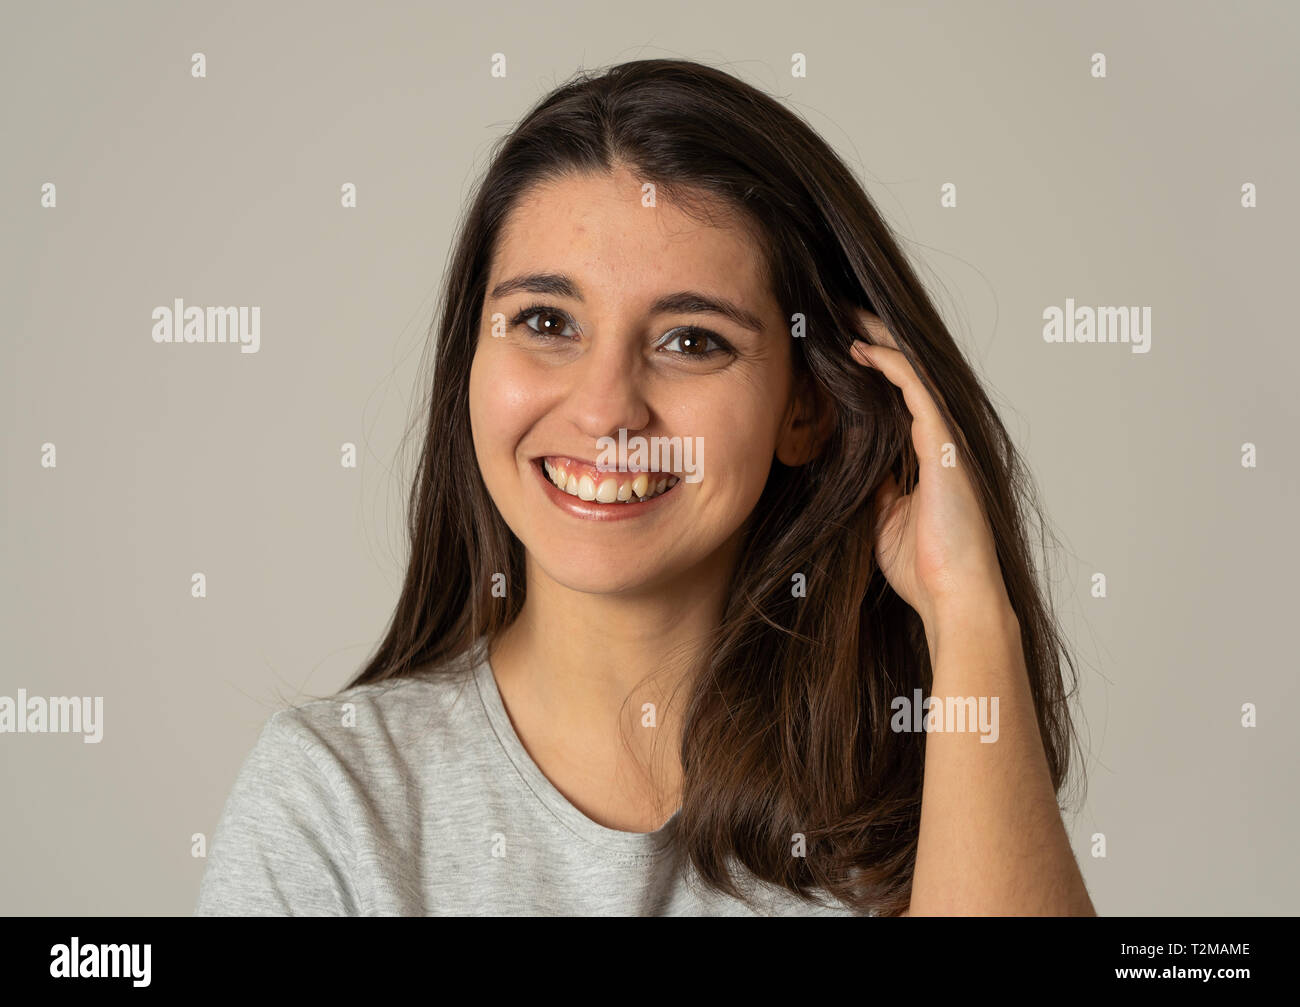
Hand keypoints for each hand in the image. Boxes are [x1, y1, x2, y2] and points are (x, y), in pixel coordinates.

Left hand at [849, 311, 1009, 632]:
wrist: (953, 597)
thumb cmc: (923, 567)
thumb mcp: (883, 516)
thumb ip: (873, 485)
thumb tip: (852, 466)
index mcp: (926, 453)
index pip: (896, 395)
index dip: (870, 367)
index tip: (837, 346)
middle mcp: (939, 438)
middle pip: (906, 372)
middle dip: (874, 339)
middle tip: (839, 314)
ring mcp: (945, 438)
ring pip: (912, 370)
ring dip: (879, 339)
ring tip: (846, 316)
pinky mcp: (945, 444)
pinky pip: (916, 390)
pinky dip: (889, 366)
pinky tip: (862, 350)